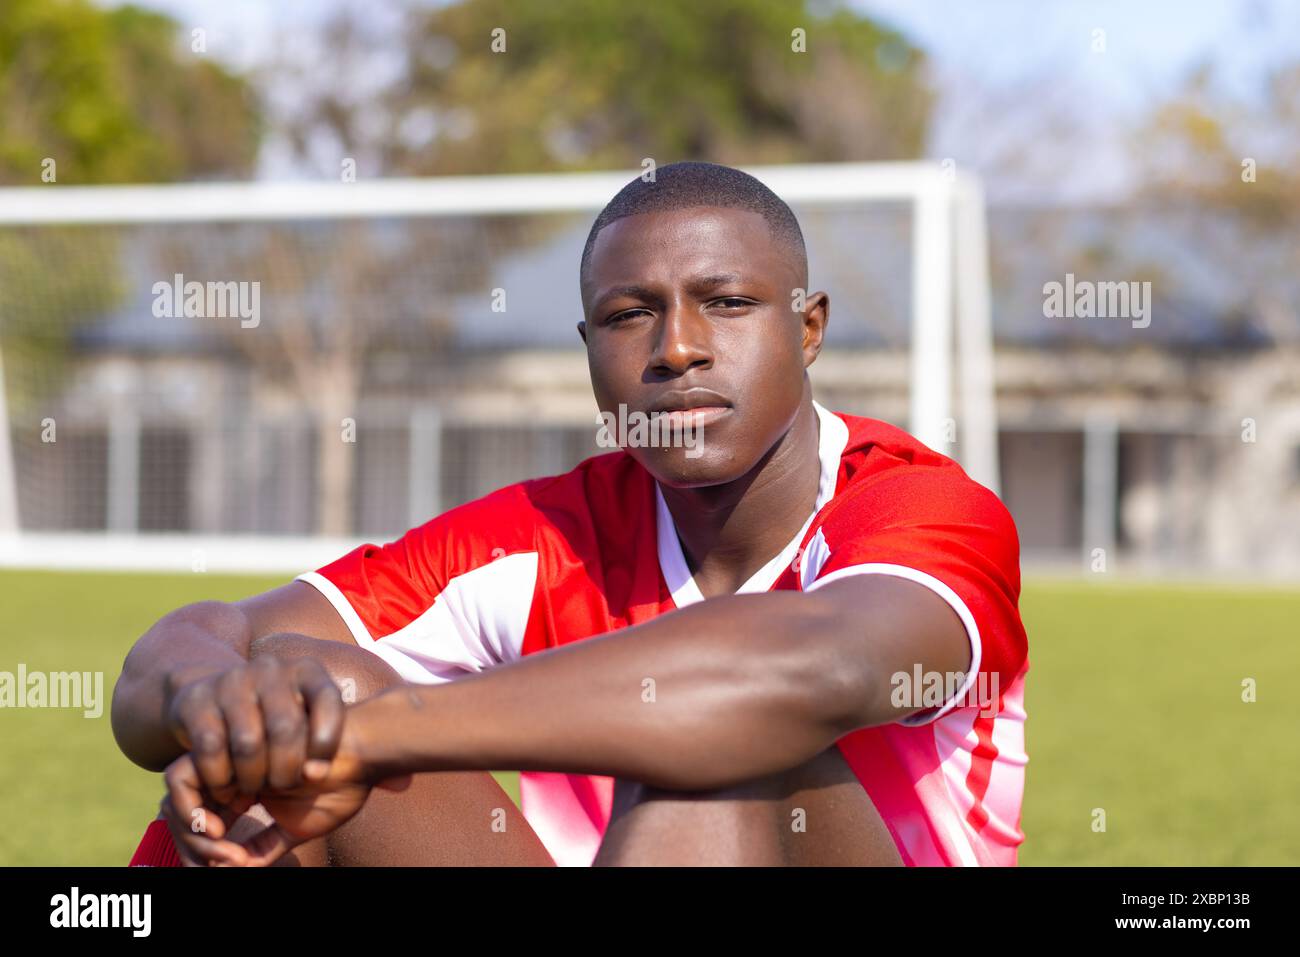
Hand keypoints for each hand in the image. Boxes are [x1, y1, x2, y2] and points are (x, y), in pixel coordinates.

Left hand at [161, 710, 410, 866]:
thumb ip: (264, 848)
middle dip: (191, 848)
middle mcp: (230, 772)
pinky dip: (190, 811)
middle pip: (180, 811)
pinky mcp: (222, 746)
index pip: (202, 821)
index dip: (201, 851)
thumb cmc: (340, 785)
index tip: (229, 867)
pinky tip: (219, 830)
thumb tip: (229, 871)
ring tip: (225, 854)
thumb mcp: (297, 828)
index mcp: (243, 789)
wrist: (361, 752)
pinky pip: (182, 779)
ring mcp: (225, 758)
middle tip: (221, 865)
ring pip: (175, 797)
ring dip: (191, 834)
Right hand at [164, 654, 344, 804]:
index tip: (314, 771)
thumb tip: (315, 774)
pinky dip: (221, 778)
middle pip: (285, 728)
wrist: (211, 698)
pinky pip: (211, 748)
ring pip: (247, 743)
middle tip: (280, 788)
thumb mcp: (304, 724)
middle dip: (285, 771)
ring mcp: (232, 681)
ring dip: (253, 779)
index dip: (326, 743)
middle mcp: (270, 669)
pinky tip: (226, 788)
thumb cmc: (271, 722)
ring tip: (253, 790)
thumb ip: (318, 748)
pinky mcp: (196, 701)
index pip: (329, 702)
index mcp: (306, 671)